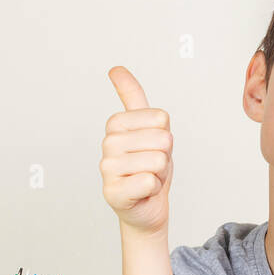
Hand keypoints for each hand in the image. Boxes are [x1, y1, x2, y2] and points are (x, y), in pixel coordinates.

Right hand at [100, 66, 173, 235]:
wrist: (146, 205)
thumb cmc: (148, 166)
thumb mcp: (149, 127)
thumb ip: (133, 97)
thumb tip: (115, 68)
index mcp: (116, 124)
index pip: (161, 118)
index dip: (166, 135)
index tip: (152, 146)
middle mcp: (108, 144)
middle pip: (163, 139)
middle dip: (165, 156)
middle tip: (151, 166)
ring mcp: (107, 169)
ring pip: (158, 161)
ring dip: (160, 174)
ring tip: (147, 177)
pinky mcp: (113, 192)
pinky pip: (150, 182)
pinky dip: (154, 189)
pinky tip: (142, 192)